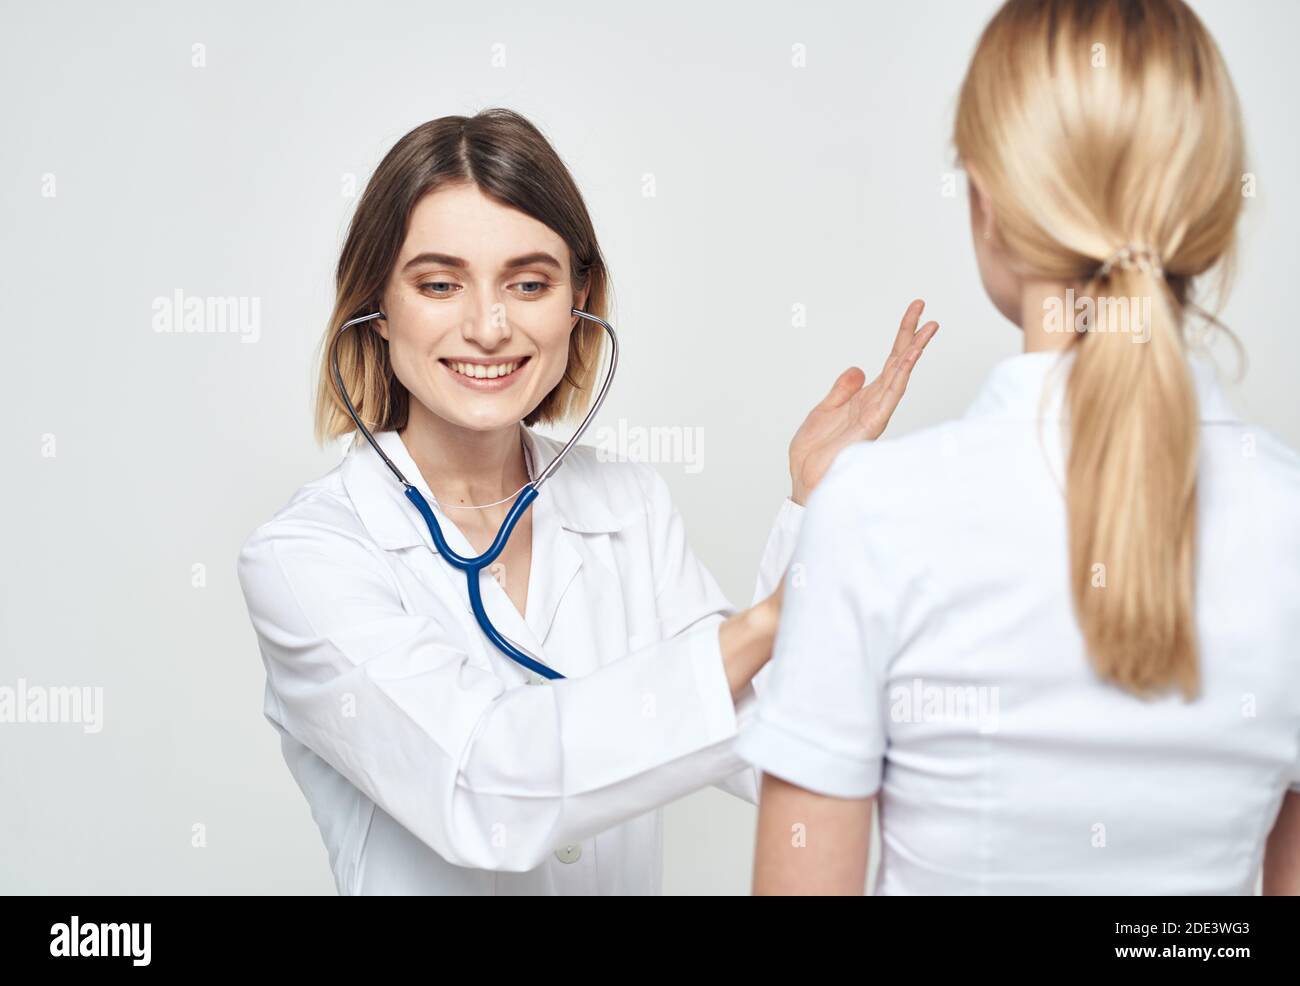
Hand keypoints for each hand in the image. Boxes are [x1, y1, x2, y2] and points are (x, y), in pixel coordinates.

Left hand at [788, 299, 938, 504]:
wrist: (806, 481)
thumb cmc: (816, 454)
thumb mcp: (825, 409)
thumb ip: (843, 389)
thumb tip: (858, 369)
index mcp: (866, 399)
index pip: (889, 362)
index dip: (901, 336)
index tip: (914, 311)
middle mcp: (875, 404)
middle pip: (899, 363)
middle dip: (912, 336)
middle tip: (924, 310)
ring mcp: (876, 414)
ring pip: (900, 376)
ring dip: (914, 352)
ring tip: (928, 328)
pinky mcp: (871, 425)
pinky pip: (890, 396)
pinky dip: (900, 376)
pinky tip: (908, 359)